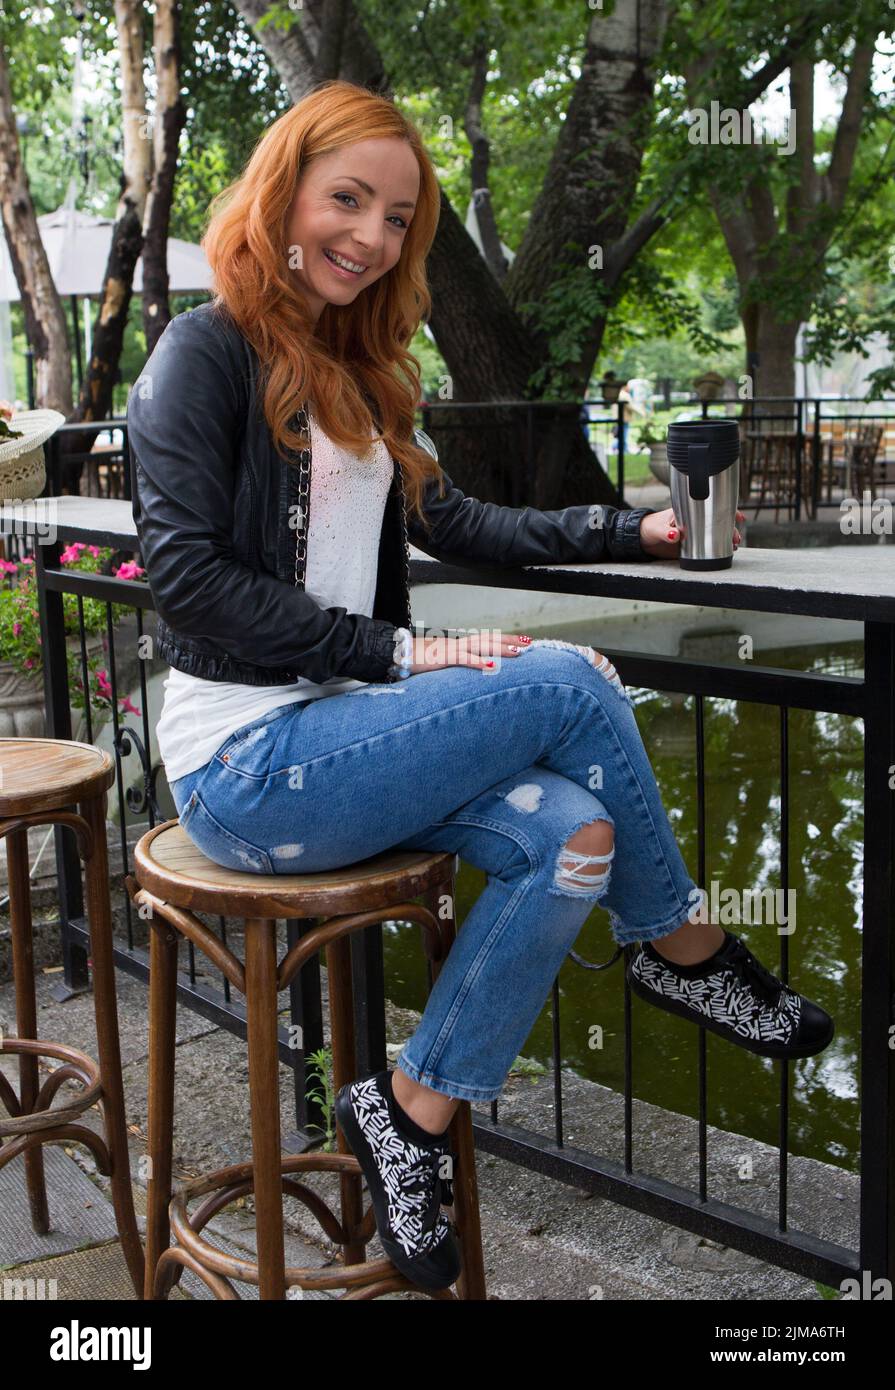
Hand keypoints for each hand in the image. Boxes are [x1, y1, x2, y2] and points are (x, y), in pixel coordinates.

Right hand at [409, 628, 531, 673]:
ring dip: (501, 648)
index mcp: (459, 644)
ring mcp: (452, 649)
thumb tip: (464, 667)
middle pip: (489, 639)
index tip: (520, 641)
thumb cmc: (417, 659)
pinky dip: (479, 661)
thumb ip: (454, 663)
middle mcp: (459, 643)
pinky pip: (465, 659)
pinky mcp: (444, 658)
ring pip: (482, 646)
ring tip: (519, 651)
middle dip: (509, 641)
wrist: (398, 653)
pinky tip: (493, 665)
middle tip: (529, 643)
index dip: (503, 639)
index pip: (486, 640)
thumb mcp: (440, 662)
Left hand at [639, 507, 744, 558]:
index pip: (710, 507)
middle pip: (717, 523)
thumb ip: (665, 533)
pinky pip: (707, 547)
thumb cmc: (649, 527)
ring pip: (715, 535)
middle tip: (735, 538)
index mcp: (687, 512)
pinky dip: (717, 549)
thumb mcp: (657, 529)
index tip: (737, 515)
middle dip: (730, 529)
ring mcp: (694, 535)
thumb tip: (675, 536)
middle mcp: (694, 522)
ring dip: (726, 539)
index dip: (726, 509)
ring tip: (734, 546)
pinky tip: (725, 553)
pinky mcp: (691, 547)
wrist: (642, 539)